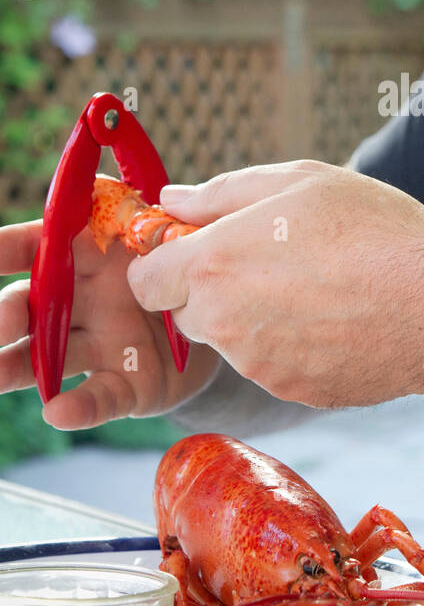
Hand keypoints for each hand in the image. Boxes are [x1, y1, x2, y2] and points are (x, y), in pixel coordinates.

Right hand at [0, 217, 221, 429]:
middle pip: (33, 305)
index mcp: (91, 255)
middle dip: (8, 312)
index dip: (9, 248)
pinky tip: (57, 413)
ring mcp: (101, 344)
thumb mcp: (174, 235)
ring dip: (16, 366)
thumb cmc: (185, 266)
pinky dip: (78, 407)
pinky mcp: (125, 385)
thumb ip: (157, 217)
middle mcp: (84, 301)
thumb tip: (154, 191)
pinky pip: (99, 396)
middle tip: (0, 322)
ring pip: (47, 357)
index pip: (40, 245)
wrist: (220, 322)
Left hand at [125, 160, 423, 408]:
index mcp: (213, 264)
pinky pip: (272, 366)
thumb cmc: (375, 229)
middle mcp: (224, 322)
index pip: (145, 281)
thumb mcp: (300, 181)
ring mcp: (257, 365)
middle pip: (185, 312)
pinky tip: (337, 319)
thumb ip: (221, 193)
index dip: (166, 263)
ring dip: (255, 318)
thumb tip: (171, 203)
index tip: (202, 249)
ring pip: (232, 340)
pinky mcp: (291, 391)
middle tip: (273, 262)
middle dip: (213, 290)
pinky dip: (292, 346)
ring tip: (318, 287)